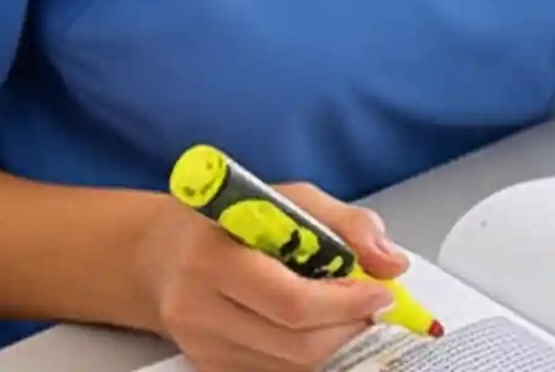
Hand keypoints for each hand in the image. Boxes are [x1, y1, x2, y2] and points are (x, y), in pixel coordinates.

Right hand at [136, 183, 410, 371]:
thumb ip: (348, 224)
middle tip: (374, 303)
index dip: (347, 302)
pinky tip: (317, 324)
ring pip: (291, 364)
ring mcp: (200, 346)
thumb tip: (393, 264)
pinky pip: (276, 371)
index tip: (383, 292)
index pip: (291, 301)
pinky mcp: (208, 366)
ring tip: (348, 310)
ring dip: (335, 340)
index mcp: (214, 257)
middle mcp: (198, 309)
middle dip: (349, 325)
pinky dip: (308, 352)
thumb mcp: (292, 199)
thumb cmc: (232, 221)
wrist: (162, 254)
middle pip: (296, 342)